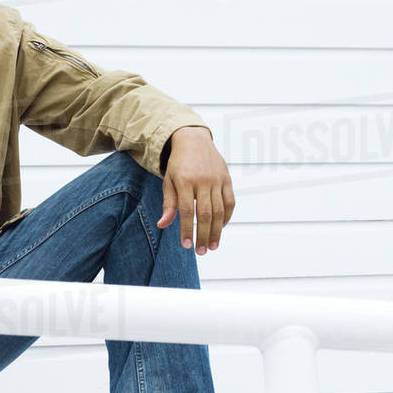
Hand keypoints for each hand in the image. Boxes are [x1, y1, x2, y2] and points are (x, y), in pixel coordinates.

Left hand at [157, 126, 234, 253]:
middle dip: (203, 235)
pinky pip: (230, 202)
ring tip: (212, 246)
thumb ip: (168, 203)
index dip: (187, 230)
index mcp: (185, 181)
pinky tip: (221, 228)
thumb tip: (163, 225)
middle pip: (205, 214)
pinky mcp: (227, 179)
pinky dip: (227, 217)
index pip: (186, 211)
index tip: (186, 246)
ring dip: (216, 231)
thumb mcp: (169, 181)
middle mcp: (202, 180)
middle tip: (201, 252)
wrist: (194, 140)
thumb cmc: (178, 164)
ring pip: (220, 211)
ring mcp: (217, 179)